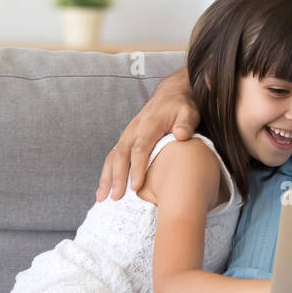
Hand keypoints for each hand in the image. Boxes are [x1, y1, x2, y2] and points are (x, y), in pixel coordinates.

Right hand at [97, 67, 197, 200]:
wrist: (171, 94)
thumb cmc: (182, 106)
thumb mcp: (189, 112)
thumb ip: (185, 123)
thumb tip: (181, 135)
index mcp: (149, 125)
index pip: (140, 148)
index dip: (137, 168)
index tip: (136, 186)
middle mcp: (134, 130)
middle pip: (121, 155)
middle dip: (117, 177)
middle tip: (116, 198)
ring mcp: (127, 135)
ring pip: (113, 157)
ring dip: (106, 177)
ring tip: (102, 198)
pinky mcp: (126, 139)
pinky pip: (113, 157)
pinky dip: (107, 173)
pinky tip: (104, 189)